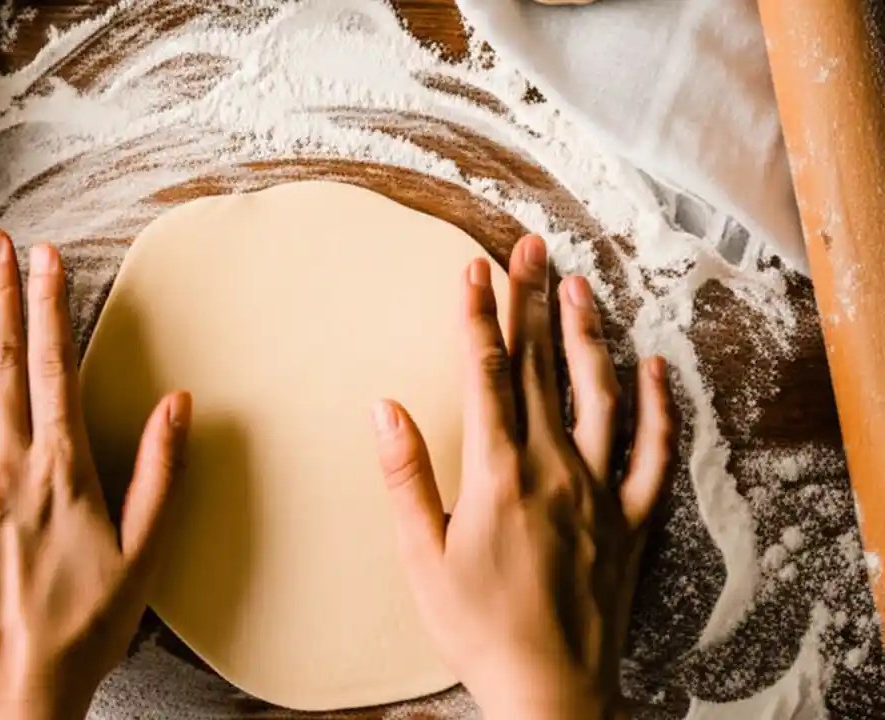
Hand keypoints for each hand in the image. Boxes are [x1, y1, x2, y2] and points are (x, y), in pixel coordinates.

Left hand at [0, 228, 191, 719]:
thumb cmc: (85, 626)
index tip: (49, 256)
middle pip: (4, 362)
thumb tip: (180, 403)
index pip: (55, 367)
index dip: (51, 304)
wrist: (12, 688)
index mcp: (62, 469)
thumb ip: (161, 473)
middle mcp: (6, 464)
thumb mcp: (144, 554)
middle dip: (2, 294)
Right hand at [372, 235, 673, 719]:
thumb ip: (406, 477)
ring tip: (578, 285)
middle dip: (529, 301)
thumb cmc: (476, 626)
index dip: (476, 316)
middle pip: (541, 368)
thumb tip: (384, 409)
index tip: (472, 267)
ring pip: (597, 396)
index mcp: (498, 474)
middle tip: (528, 246)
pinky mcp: (628, 520)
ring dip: (586, 337)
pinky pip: (651, 454)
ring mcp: (597, 491)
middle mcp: (552, 469)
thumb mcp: (421, 556)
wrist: (548, 689)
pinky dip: (657, 407)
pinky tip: (655, 367)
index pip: (486, 375)